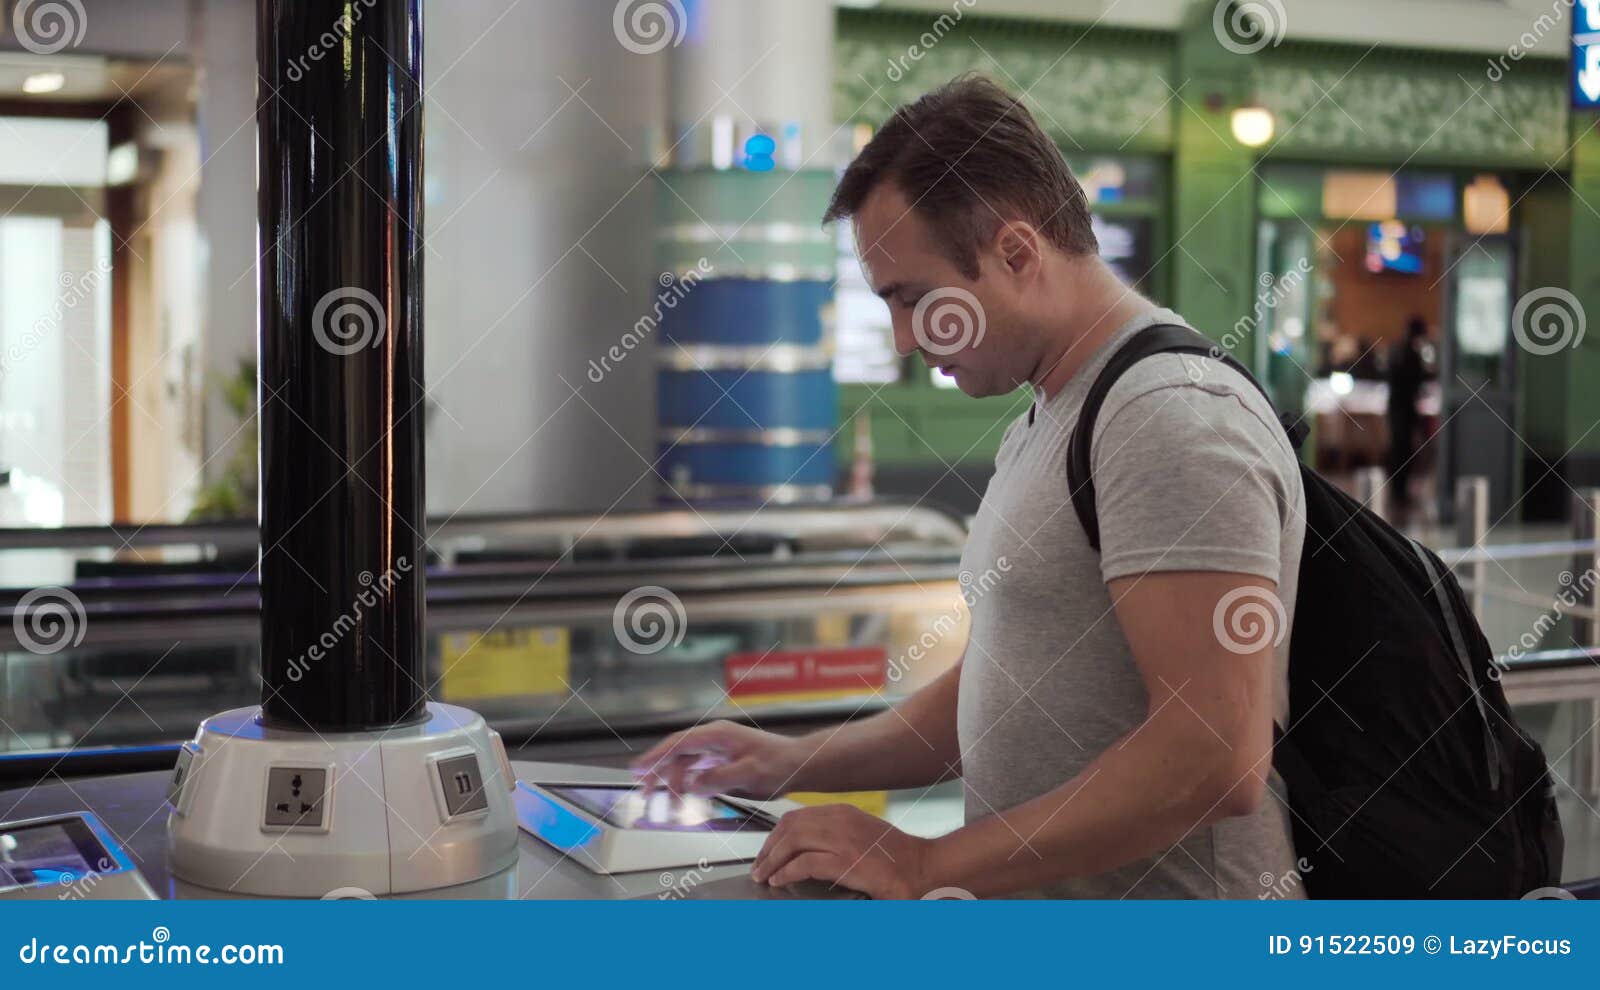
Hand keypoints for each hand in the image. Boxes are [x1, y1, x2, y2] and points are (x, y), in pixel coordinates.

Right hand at [631, 720, 805, 799]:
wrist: (799, 765)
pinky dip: (687, 785)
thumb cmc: (780, 764)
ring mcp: (717, 751)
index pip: (679, 744)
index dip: (656, 756)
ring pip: (685, 765)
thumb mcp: (751, 773)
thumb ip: (720, 778)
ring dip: (673, 783)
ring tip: (665, 803)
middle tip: (645, 792)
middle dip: (659, 772)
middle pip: (677, 754)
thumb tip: (693, 785)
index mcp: (718, 735)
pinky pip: (697, 772)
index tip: (639, 769)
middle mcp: (714, 740)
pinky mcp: (722, 763)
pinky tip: (683, 799)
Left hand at [750, 804, 936, 898]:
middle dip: (768, 847)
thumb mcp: (862, 836)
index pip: (797, 817)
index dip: (775, 835)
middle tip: (759, 866)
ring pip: (792, 842)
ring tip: (764, 876)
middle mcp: (841, 820)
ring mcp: (843, 840)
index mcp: (843, 812)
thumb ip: (835, 836)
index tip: (766, 851)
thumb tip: (804, 849)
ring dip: (772, 860)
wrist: (923, 868)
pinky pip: (804, 864)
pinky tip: (779, 880)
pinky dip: (786, 872)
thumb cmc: (895, 858)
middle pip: (789, 827)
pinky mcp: (847, 861)